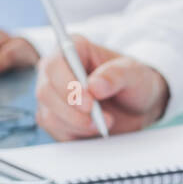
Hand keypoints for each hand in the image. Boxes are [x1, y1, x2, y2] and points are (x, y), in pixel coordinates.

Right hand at [34, 35, 167, 140]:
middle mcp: (57, 71)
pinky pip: (56, 131)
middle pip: (45, 92)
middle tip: (98, 120)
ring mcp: (53, 96)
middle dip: (71, 111)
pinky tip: (95, 129)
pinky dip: (77, 134)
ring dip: (77, 125)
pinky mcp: (56, 118)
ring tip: (105, 123)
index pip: (55, 64)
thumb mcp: (134, 74)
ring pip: (49, 115)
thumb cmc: (134, 82)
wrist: (137, 106)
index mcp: (74, 49)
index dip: (67, 85)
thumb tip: (95, 85)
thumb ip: (116, 75)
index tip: (89, 103)